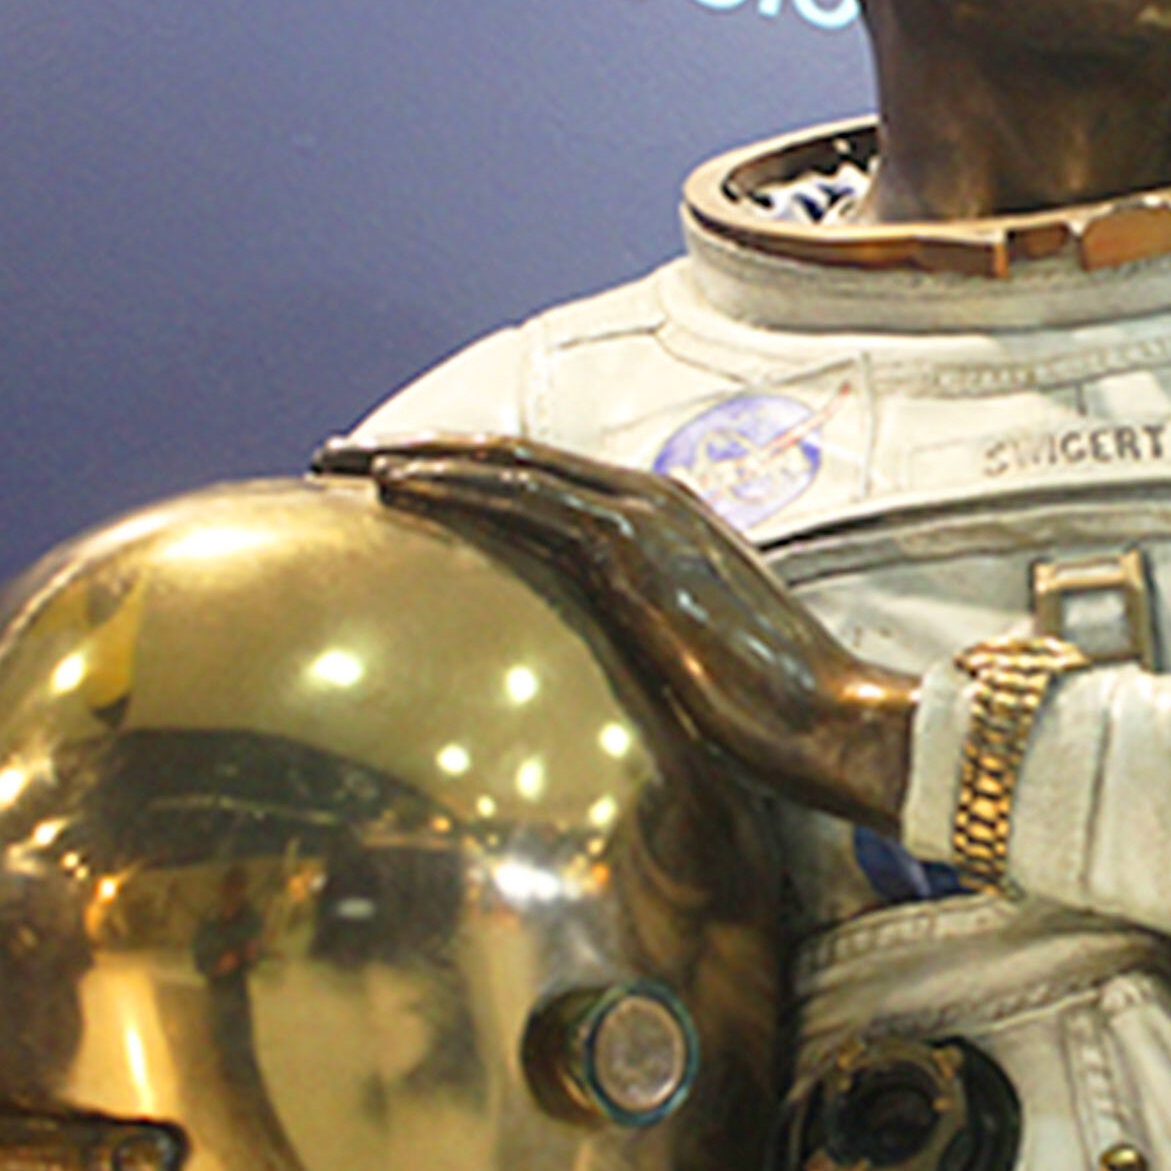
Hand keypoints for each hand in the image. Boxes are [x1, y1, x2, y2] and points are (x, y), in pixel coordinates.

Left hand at [320, 436, 917, 829]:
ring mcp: (639, 520)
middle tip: (345, 456)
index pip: (547, 484)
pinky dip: (452, 487)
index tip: (402, 481)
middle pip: (512, 460)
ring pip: (505, 467)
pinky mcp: (627, 552)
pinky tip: (392, 489)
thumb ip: (649, 644)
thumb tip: (608, 685)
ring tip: (343, 461)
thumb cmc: (776, 712)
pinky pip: (520, 505)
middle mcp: (650, 504)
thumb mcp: (699, 663)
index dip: (470, 473)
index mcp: (667, 526)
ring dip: (417, 457)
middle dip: (423, 450)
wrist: (826, 721)